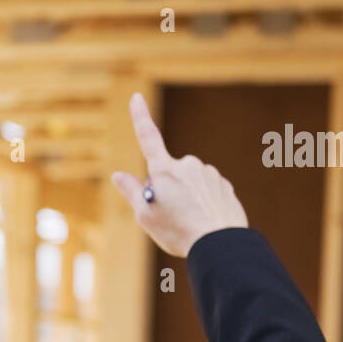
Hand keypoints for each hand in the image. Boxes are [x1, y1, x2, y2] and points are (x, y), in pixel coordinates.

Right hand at [111, 93, 248, 257]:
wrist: (220, 244)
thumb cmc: (178, 232)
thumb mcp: (145, 216)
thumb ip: (131, 192)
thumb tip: (118, 175)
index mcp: (164, 171)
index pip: (148, 137)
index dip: (140, 117)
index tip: (136, 97)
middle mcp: (187, 166)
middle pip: (168, 173)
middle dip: (165, 188)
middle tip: (168, 215)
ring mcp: (208, 174)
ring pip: (189, 182)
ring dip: (185, 196)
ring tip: (189, 221)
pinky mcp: (224, 185)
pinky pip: (206, 191)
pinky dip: (202, 203)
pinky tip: (204, 221)